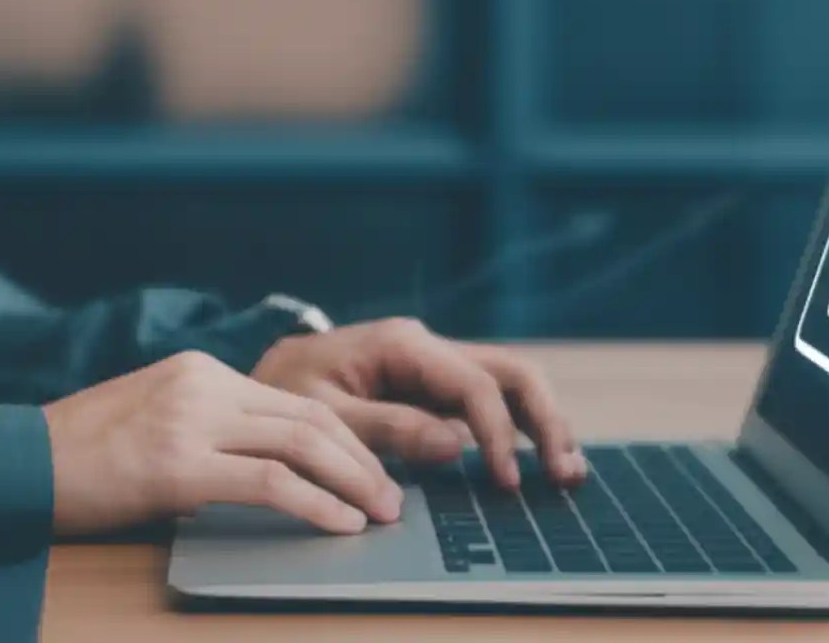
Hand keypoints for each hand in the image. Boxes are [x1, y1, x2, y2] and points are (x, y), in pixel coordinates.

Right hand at [42, 352, 402, 535]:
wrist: (14, 462)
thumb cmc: (83, 453)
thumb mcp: (157, 419)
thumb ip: (212, 430)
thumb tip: (270, 471)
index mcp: (202, 371)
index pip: (298, 401)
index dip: (349, 439)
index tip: (375, 470)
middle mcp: (203, 385)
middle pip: (312, 417)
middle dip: (363, 461)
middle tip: (393, 497)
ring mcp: (191, 420)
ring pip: (301, 443)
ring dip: (353, 482)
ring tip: (381, 513)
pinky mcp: (177, 464)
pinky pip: (268, 482)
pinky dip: (314, 504)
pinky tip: (339, 524)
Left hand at [252, 318, 585, 488]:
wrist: (261, 377)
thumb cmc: (282, 392)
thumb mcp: (322, 416)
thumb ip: (387, 428)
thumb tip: (456, 445)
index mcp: (402, 344)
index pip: (474, 386)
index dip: (498, 434)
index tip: (508, 484)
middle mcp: (428, 346)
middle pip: (512, 373)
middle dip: (545, 421)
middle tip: (567, 474)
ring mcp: (434, 364)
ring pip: (510, 383)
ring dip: (542, 424)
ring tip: (567, 472)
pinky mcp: (433, 386)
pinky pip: (488, 401)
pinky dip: (518, 428)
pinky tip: (535, 461)